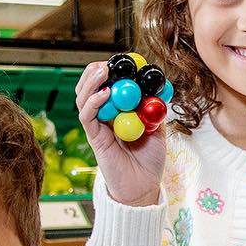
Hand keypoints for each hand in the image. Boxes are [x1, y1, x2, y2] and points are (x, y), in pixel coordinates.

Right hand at [76, 58, 167, 207]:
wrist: (143, 186)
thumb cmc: (150, 160)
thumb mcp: (158, 129)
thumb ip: (155, 109)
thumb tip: (161, 88)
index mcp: (118, 110)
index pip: (109, 84)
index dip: (113, 70)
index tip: (125, 60)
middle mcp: (104, 115)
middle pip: (90, 87)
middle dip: (96, 71)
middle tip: (108, 62)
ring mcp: (97, 125)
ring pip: (84, 97)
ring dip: (91, 81)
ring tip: (102, 70)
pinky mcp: (94, 137)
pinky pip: (87, 116)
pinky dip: (94, 101)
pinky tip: (105, 93)